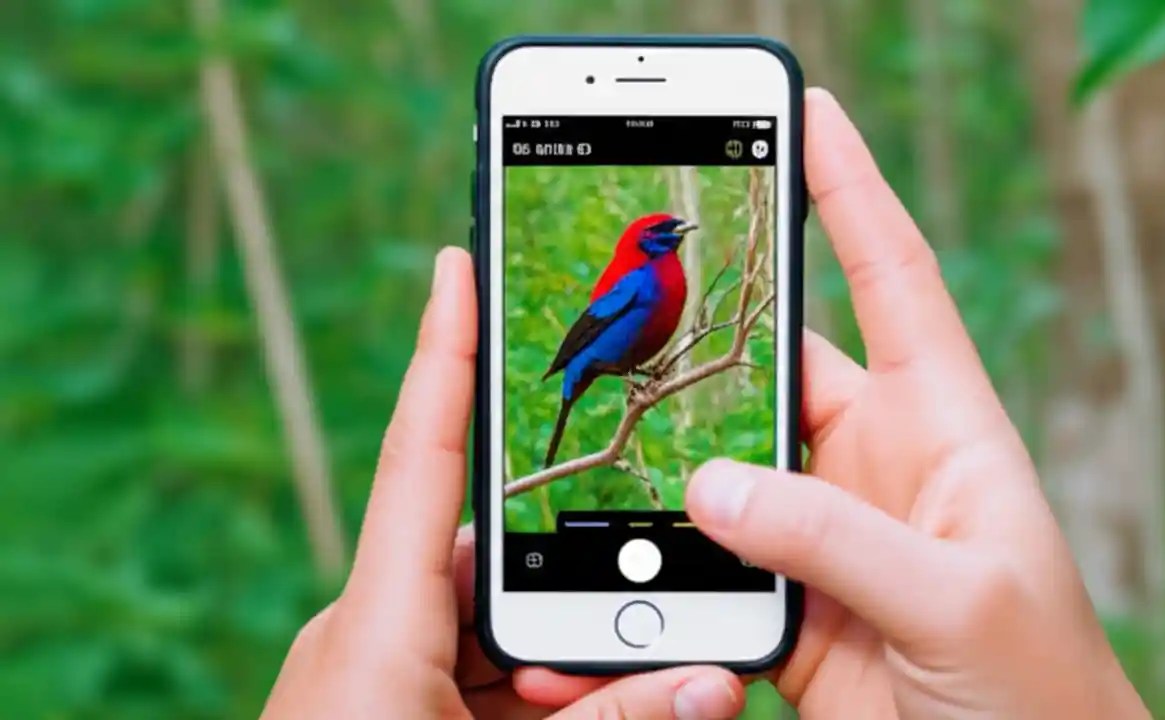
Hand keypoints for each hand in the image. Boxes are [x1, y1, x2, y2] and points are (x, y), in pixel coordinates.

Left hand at [261, 248, 745, 719]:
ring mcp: (376, 675)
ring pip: (490, 632)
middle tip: (651, 640)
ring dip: (563, 665)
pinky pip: (469, 673)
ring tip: (632, 699)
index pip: (420, 453)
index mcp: (376, 623)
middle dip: (575, 593)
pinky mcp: (386, 705)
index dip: (441, 350)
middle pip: (488, 568)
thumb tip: (714, 682)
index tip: (455, 264)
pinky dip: (531, 695)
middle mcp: (371, 633)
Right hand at [677, 89, 1149, 717]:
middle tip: (628, 301)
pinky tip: (616, 556)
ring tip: (597, 436)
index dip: (852, 192)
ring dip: (669, 457)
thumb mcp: (959, 600)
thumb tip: (712, 483)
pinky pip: (706, 561)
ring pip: (724, 464)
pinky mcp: (783, 602)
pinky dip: (660, 561)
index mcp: (942, 426)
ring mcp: (822, 531)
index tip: (811, 114)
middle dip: (708, 335)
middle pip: (775, 367)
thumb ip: (839, 540)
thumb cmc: (1039, 687)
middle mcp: (875, 463)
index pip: (893, 278)